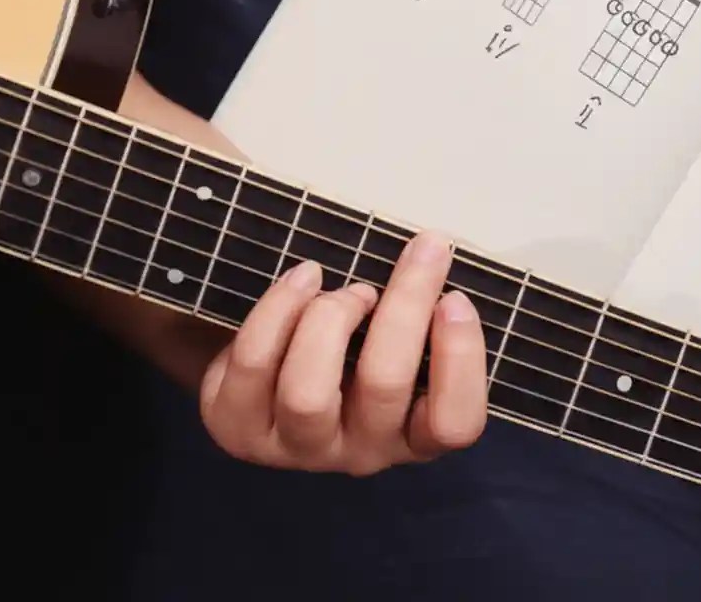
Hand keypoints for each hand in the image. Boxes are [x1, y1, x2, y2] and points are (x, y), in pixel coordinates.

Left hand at [198, 231, 488, 475]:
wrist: (267, 367)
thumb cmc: (354, 348)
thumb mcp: (397, 342)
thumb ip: (421, 316)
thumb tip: (434, 252)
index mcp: (414, 436)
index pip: (455, 425)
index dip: (461, 362)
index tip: (454, 299)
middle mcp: (360, 453)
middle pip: (384, 386)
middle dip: (406, 304)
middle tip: (423, 249)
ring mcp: (296, 448)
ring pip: (309, 391)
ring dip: (333, 316)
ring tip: (349, 291)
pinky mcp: (239, 430)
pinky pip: (256, 364)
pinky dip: (281, 307)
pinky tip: (304, 278)